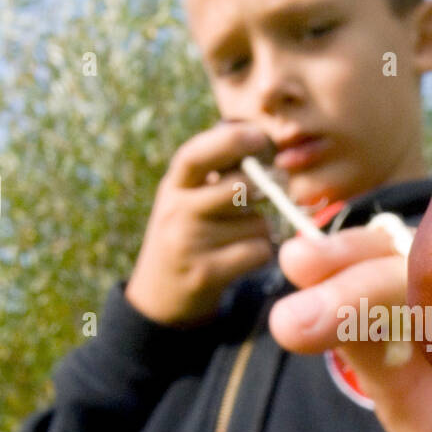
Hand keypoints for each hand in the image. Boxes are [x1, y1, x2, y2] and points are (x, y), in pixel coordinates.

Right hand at [125, 121, 273, 325]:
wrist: (160, 295)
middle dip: (265, 185)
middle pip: (237, 187)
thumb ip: (218, 172)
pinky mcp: (206, 275)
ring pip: (257, 223)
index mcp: (174, 185)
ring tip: (241, 235)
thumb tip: (265, 141)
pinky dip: (262, 252)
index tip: (259, 136)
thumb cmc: (189, 234)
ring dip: (262, 228)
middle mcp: (177, 212)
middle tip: (272, 189)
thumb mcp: (189, 197)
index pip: (195, 154)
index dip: (231, 142)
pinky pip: (259, 251)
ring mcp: (189, 245)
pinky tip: (244, 257)